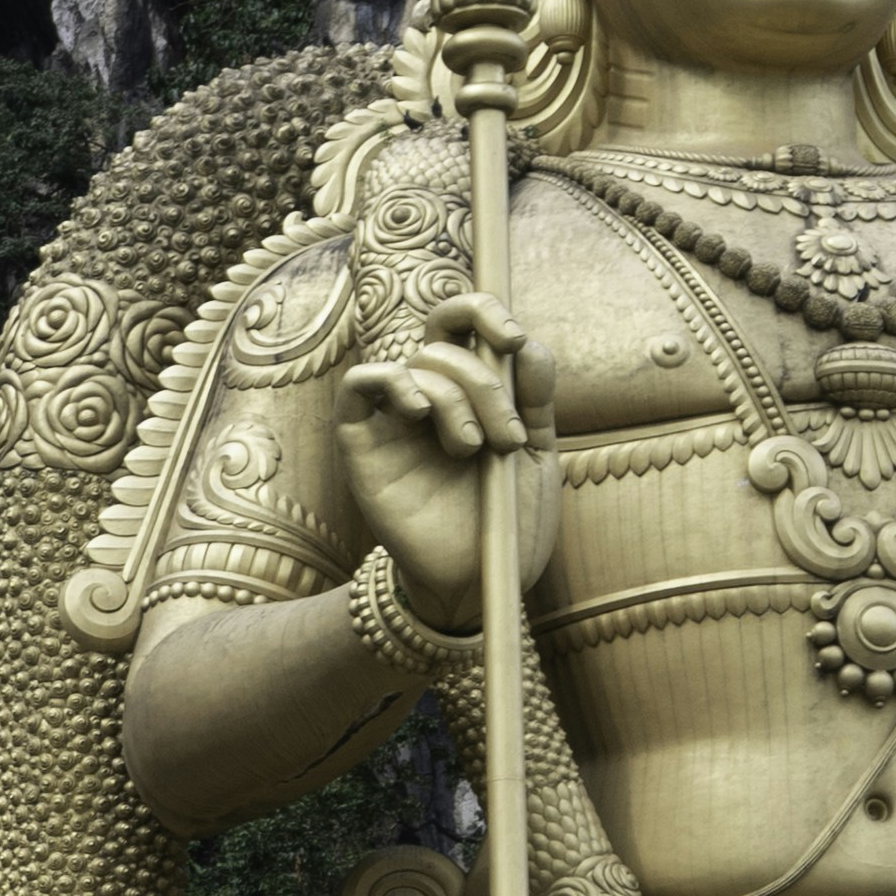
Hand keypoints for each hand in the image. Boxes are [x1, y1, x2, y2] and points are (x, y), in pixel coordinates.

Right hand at [335, 290, 560, 632]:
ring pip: (414, 364)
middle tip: (505, 438)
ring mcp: (393, 421)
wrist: (476, 583)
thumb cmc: (506, 524)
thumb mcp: (537, 456)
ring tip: (471, 451)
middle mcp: (430, 400)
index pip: (462, 325)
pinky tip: (419, 412)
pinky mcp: (360, 445)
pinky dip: (392, 383)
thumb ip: (534, 397)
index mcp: (470, 393)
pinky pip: (359, 386)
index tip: (513, 339)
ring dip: (455, 400)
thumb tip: (526, 344)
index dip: (484, 313)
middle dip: (485, 383)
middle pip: (444, 344)